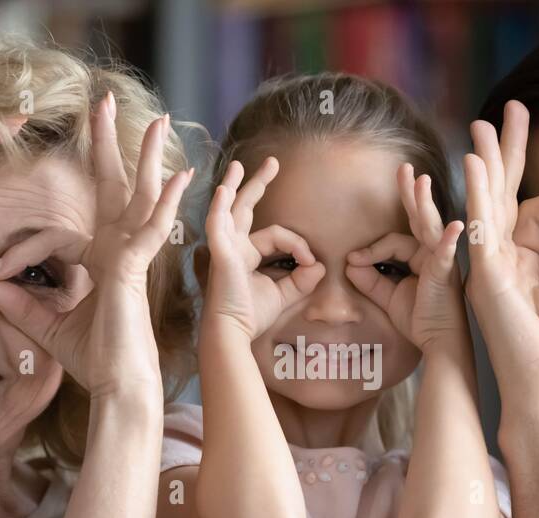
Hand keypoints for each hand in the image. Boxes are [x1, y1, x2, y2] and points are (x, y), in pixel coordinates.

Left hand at [0, 97, 193, 400]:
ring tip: (158, 120)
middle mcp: (120, 252)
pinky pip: (151, 229)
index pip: (81, 217)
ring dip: (147, 157)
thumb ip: (17, 303)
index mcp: (103, 261)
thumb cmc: (93, 363)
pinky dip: (166, 203)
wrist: (117, 387)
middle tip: (103, 103)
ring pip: (141, 196)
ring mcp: (132, 258)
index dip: (54, 211)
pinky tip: (179, 176)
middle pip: (115, 186)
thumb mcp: (44, 327)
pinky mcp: (136, 269)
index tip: (23, 221)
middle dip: (108, 145)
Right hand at [201, 157, 324, 340]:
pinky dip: (220, 208)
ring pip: (229, 209)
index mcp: (246, 254)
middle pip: (246, 208)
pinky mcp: (220, 254)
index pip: (277, 235)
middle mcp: (234, 246)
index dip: (298, 244)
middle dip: (258, 183)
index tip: (311, 262)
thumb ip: (302, 279)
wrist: (232, 333)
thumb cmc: (251, 316)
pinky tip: (223, 191)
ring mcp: (224, 248)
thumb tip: (320, 264)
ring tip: (238, 165)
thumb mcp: (284, 294)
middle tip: (273, 162)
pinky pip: (218, 225)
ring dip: (233, 185)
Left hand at [345, 163, 465, 351]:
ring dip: (424, 203)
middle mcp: (433, 253)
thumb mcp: (387, 296)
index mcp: (420, 257)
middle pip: (417, 219)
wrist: (438, 343)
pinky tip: (453, 227)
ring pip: (428, 227)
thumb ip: (369, 279)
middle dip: (410, 194)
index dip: (371, 249)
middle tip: (404, 169)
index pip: (392, 242)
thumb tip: (349, 263)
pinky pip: (445, 253)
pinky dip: (447, 240)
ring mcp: (442, 260)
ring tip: (420, 181)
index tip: (353, 262)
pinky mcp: (445, 273)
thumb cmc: (418, 318)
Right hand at [464, 101, 538, 408]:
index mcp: (528, 264)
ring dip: (487, 162)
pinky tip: (476, 165)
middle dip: (509, 152)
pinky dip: (478, 194)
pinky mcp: (485, 278)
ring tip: (482, 126)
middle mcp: (503, 262)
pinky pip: (480, 227)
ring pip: (487, 203)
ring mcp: (490, 269)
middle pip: (505, 195)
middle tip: (510, 111)